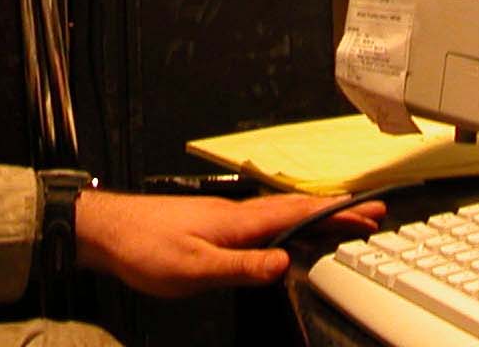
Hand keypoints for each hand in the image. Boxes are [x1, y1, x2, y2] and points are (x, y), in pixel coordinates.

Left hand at [73, 190, 384, 298]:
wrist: (107, 231)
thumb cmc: (145, 248)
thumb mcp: (194, 268)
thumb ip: (240, 266)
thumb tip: (284, 262)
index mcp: (239, 221)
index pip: (298, 213)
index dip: (335, 213)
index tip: (370, 212)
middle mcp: (237, 213)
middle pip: (296, 210)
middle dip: (335, 213)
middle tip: (372, 216)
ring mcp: (225, 218)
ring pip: (280, 215)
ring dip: (314, 218)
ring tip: (341, 225)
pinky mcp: (213, 227)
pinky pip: (263, 223)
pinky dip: (288, 226)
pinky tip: (287, 238)